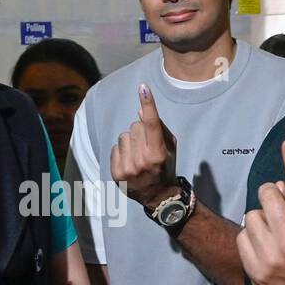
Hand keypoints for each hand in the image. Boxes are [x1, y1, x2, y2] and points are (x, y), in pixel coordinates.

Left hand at [110, 84, 176, 210]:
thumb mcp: (169, 147)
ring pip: (123, 136)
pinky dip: (121, 151)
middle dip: (140, 131)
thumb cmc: (165, 166)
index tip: (143, 88)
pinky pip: (115, 147)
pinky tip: (129, 161)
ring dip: (129, 141)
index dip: (148, 104)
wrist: (157, 196)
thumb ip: (157, 127)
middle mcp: (142, 161)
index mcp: (158, 153)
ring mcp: (127, 168)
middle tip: (146, 145)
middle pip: (134, 127)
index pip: (152, 124)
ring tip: (137, 154)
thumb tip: (139, 109)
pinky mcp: (116, 173)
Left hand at [237, 138, 284, 284]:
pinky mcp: (254, 268)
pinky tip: (264, 250)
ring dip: (261, 220)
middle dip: (271, 198)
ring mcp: (269, 254)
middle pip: (267, 195)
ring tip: (273, 237)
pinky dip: (251, 239)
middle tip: (279, 213)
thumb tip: (277, 187)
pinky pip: (243, 236)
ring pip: (252, 215)